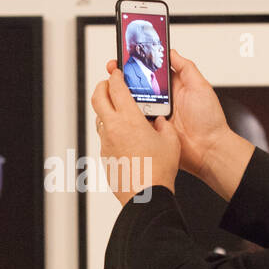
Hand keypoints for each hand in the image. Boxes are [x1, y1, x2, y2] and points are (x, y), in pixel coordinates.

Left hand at [91, 63, 179, 206]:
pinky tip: (123, 137)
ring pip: (99, 118)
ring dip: (105, 110)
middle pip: (98, 98)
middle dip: (102, 86)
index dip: (116, 76)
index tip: (116, 72)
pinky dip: (110, 131)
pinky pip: (104, 138)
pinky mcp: (105, 157)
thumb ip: (163, 125)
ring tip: (117, 111)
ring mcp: (106, 143)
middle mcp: (113, 128)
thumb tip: (160, 122)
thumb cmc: (159, 170)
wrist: (146, 195)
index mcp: (129, 119)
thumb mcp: (170, 140)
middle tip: (108, 83)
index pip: (116, 88)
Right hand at [106, 50, 254, 201]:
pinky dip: (127, 114)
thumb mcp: (200, 86)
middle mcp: (162, 100)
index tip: (127, 55)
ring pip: (133, 101)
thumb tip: (171, 51)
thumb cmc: (209, 120)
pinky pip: (134, 119)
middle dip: (124, 76)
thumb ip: (186, 67)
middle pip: (139, 84)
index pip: (153, 70)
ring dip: (123, 94)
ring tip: (113, 86)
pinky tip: (121, 107)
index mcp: (174, 87)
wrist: (208, 149)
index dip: (140, 62)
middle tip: (114, 70)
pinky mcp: (150, 128)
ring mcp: (155, 114)